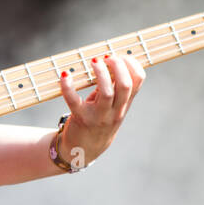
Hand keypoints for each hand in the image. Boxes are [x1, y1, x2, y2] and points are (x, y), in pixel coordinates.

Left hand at [57, 51, 146, 167]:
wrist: (84, 150)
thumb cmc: (98, 122)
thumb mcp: (112, 107)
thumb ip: (115, 88)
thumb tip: (112, 60)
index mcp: (124, 104)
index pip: (138, 81)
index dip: (131, 63)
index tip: (120, 54)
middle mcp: (115, 111)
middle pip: (125, 85)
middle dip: (118, 66)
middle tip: (107, 57)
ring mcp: (98, 116)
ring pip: (106, 92)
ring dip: (100, 73)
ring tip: (94, 61)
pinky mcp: (80, 119)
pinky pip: (74, 100)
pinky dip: (68, 86)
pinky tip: (65, 75)